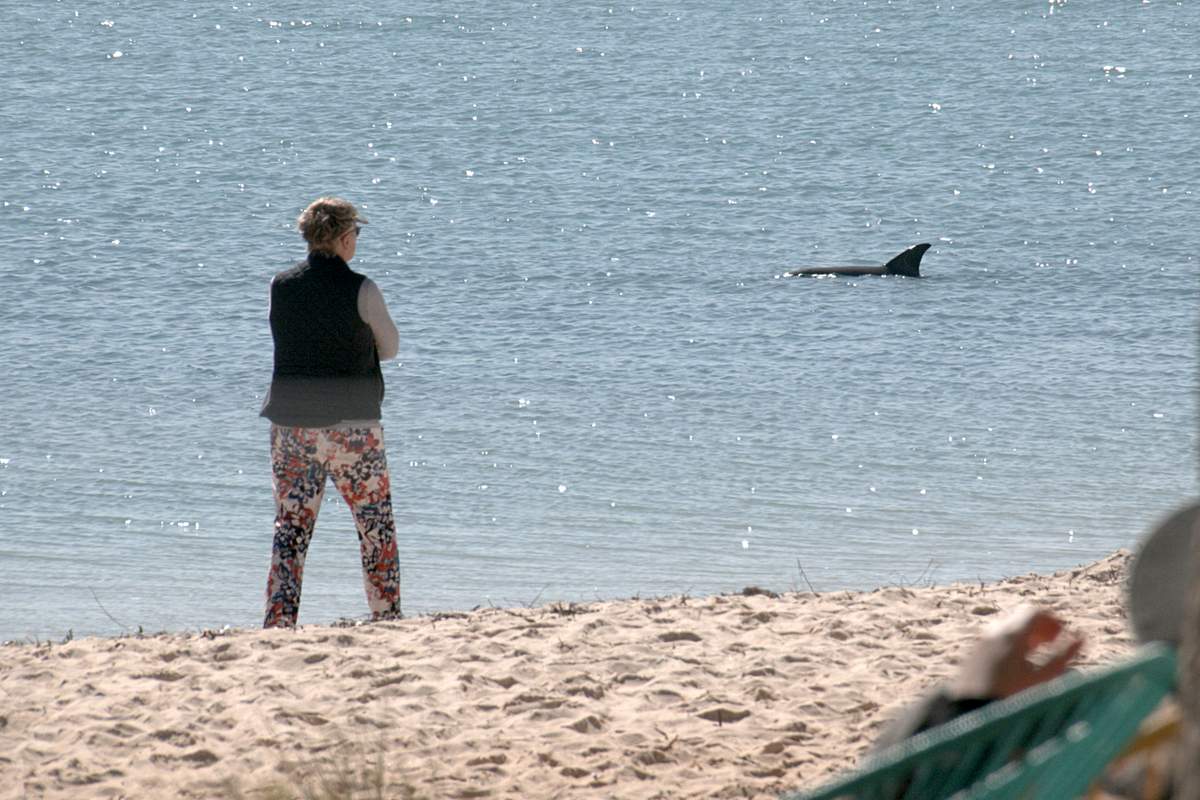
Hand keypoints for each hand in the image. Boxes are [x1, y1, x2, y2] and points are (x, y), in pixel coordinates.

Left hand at [950, 604, 1083, 699]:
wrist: (971, 711)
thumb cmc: (1011, 696)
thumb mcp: (1042, 679)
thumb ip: (1063, 656)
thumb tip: (1082, 638)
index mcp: (1011, 634)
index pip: (1035, 612)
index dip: (1053, 621)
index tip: (1064, 635)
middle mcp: (994, 631)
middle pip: (1020, 617)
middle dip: (1041, 627)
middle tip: (1054, 643)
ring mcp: (981, 640)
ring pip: (1008, 627)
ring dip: (1026, 635)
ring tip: (1039, 653)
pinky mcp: (974, 651)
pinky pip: (996, 638)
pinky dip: (1011, 642)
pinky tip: (1019, 663)